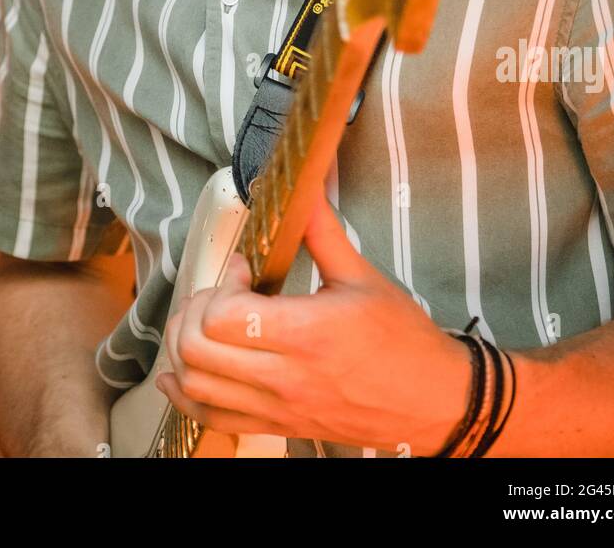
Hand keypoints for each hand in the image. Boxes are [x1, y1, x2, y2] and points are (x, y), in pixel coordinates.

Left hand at [154, 188, 471, 453]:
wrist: (432, 400)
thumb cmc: (403, 340)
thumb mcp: (363, 277)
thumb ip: (323, 232)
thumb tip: (304, 189)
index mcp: (306, 334)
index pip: (224, 316)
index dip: (221, 284)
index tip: (242, 268)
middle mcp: (285, 376)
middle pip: (197, 349)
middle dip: (193, 310)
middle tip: (217, 291)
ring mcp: (277, 407)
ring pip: (195, 386)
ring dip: (182, 349)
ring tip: (203, 322)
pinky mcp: (277, 425)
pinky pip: (210, 419)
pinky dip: (184, 395)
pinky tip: (181, 372)